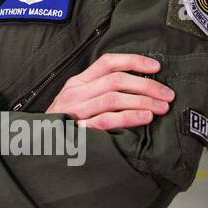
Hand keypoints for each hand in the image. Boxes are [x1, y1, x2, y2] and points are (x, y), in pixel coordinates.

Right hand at [45, 53, 173, 130]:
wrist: (39, 146)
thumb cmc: (65, 124)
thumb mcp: (78, 102)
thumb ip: (100, 93)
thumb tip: (138, 90)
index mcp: (77, 82)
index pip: (107, 62)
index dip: (134, 61)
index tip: (157, 66)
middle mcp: (76, 92)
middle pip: (116, 80)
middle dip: (147, 85)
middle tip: (168, 94)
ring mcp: (76, 110)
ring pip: (114, 97)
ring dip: (143, 100)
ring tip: (162, 108)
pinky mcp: (79, 128)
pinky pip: (108, 119)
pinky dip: (129, 116)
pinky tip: (145, 117)